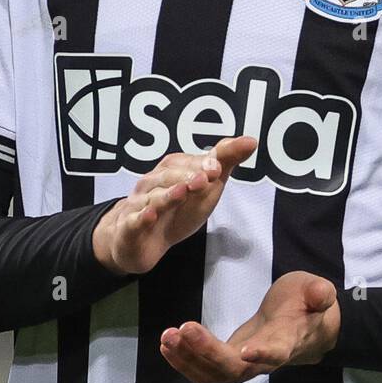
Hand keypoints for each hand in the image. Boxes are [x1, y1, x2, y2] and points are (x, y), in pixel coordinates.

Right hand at [91, 136, 257, 275]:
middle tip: (205, 179)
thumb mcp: (206, 188)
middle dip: (187, 176)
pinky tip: (150, 215)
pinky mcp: (130, 228)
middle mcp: (153, 183)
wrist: (142, 242)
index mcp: (172, 169)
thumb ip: (225, 163)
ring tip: (183, 191)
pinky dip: (141, 217)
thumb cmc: (178, 209)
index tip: (217, 167)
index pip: (188, 162)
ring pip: (154, 198)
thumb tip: (251, 141)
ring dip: (168, 194)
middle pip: (170, 176)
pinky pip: (134, 221)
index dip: (203, 163)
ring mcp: (140, 205)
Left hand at [158, 271, 340, 382]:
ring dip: (189, 359)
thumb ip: (319, 293)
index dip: (263, 355)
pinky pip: (206, 371)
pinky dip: (185, 361)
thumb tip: (321, 295)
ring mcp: (246, 365)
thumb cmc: (309, 304)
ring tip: (167, 337)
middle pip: (235, 369)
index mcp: (289, 340)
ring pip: (216, 375)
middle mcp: (265, 360)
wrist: (306, 326)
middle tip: (183, 329)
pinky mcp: (231, 361)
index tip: (246, 351)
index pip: (277, 353)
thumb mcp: (317, 289)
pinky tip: (167, 346)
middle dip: (207, 352)